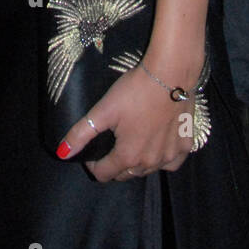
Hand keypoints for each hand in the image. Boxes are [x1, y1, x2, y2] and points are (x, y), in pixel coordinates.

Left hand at [58, 60, 195, 182]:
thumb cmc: (135, 90)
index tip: (92, 151)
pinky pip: (171, 162)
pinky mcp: (185, 147)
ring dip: (137, 162)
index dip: (93, 164)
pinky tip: (157, 144)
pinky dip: (162, 158)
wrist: (171, 74)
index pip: (104, 174)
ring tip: (131, 141)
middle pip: (126, 174)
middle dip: (115, 164)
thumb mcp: (103, 110)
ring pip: (148, 170)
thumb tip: (62, 153)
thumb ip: (81, 133)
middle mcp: (150, 163)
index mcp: (128, 156)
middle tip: (111, 143)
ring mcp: (170, 157)